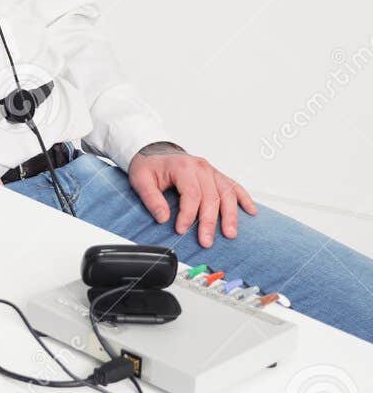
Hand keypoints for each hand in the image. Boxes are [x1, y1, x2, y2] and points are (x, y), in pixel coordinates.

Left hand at [128, 142, 257, 247]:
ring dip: (230, 215)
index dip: (188, 214)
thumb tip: (163, 217)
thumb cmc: (150, 166)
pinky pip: (234, 186)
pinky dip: (244, 198)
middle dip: (209, 222)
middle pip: (211, 197)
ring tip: (230, 233)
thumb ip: (151, 198)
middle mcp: (200, 167)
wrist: (155, 151)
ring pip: (227, 193)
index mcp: (183, 167)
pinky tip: (251, 211)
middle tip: (206, 241)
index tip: (181, 229)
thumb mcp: (140, 179)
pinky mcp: (216, 175)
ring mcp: (211, 171)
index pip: (191, 194)